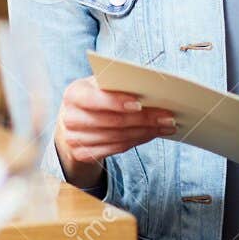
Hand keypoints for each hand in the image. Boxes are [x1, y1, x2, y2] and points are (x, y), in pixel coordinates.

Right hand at [53, 76, 174, 185]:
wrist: (73, 121)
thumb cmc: (95, 96)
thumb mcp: (100, 85)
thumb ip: (117, 84)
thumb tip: (151, 89)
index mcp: (74, 94)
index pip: (95, 99)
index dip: (117, 102)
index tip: (140, 103)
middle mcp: (70, 118)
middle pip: (112, 121)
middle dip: (144, 119)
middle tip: (168, 117)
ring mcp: (74, 139)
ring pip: (118, 137)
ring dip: (146, 132)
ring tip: (166, 126)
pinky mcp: (82, 155)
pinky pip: (116, 149)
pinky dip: (138, 141)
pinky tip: (152, 134)